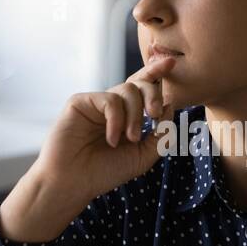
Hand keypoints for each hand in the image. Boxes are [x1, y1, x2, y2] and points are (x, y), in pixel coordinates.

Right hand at [0, 57, 179, 241]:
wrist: (74, 183)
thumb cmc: (105, 172)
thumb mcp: (142, 156)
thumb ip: (160, 134)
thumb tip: (170, 105)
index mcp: (126, 115)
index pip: (143, 89)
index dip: (156, 73)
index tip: (172, 62)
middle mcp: (111, 106)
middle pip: (138, 83)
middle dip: (152, 94)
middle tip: (154, 115)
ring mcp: (95, 103)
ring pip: (127, 90)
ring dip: (135, 116)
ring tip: (131, 139)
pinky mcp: (80, 102)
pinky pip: (110, 100)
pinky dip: (117, 120)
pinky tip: (112, 139)